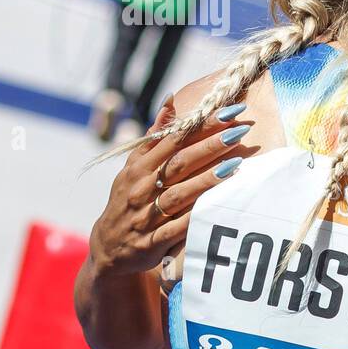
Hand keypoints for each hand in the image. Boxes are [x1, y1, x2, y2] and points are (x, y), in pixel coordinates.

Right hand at [86, 97, 252, 278]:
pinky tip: (217, 207)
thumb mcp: (133, 166)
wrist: (108, 247)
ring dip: (207, 180)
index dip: (201, 125)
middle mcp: (141, 188)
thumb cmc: (128, 198)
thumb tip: (172, 101)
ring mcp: (146, 215)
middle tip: (239, 132)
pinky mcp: (153, 241)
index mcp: (138, 167)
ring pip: (179, 194)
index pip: (173, 140)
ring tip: (235, 165)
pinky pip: (177, 228)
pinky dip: (195, 217)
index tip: (228, 112)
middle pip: (179, 163)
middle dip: (209, 147)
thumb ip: (155, 137)